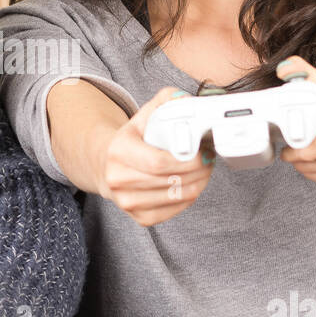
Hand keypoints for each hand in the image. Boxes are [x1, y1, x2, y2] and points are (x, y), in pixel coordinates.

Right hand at [97, 86, 215, 225]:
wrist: (106, 165)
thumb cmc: (131, 140)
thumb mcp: (143, 116)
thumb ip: (165, 101)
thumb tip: (185, 99)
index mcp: (118, 151)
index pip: (158, 162)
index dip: (187, 161)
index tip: (204, 153)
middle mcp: (118, 179)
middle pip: (170, 181)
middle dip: (198, 172)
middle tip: (210, 160)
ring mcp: (126, 202)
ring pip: (175, 198)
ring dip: (198, 185)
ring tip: (204, 171)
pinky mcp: (138, 217)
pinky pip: (172, 212)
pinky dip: (188, 200)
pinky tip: (192, 186)